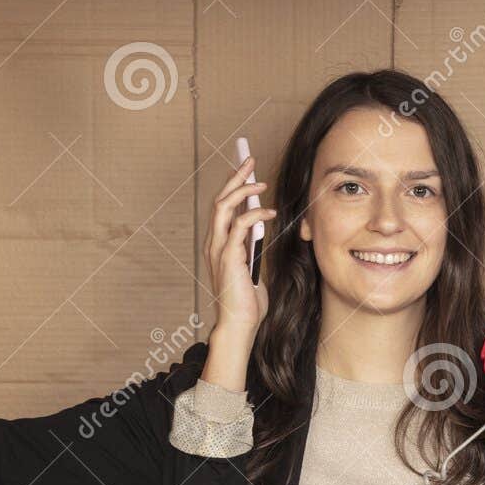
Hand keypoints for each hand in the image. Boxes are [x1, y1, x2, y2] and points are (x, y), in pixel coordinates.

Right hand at [205, 153, 276, 333]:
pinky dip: (255, 214)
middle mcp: (214, 244)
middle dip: (235, 177)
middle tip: (249, 159)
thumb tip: (261, 229)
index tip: (245, 169)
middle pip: (220, 200)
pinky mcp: (229, 257)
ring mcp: (218, 250)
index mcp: (218, 245)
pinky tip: (270, 212)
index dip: (232, 185)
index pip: (222, 207)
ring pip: (224, 207)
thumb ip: (252, 248)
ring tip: (259, 179)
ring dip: (242, 189)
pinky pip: (240, 226)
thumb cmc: (247, 302)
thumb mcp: (253, 268)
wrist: (240, 325)